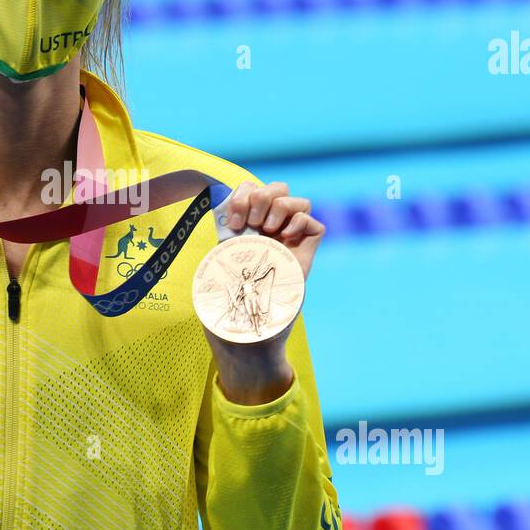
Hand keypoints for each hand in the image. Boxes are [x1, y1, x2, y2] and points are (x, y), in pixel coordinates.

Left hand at [204, 181, 325, 405]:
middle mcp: (268, 234)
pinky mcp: (306, 258)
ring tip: (267, 231)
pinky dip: (300, 221)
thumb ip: (221, 247)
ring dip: (279, 206)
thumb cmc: (228, 312)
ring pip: (297, 201)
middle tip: (250, 222)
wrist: (249, 340)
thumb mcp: (215, 274)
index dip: (243, 194)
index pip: (251, 192)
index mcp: (245, 232)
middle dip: (261, 195)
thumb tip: (218, 216)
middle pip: (276, 189)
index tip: (233, 221)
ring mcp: (288, 245)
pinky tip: (284, 239)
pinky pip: (314, 223)